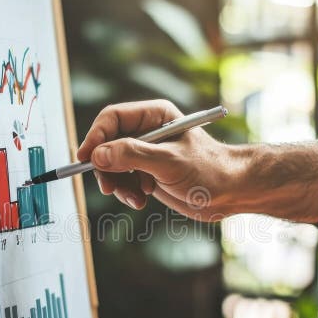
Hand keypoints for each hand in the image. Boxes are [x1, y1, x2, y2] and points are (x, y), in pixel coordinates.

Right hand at [77, 100, 317, 222]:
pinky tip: (141, 201)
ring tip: (134, 199)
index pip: (112, 118)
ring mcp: (146, 154)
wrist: (232, 192)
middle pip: (107, 144)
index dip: (95, 137)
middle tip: (109, 187)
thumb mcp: (169, 162)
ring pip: (112, 165)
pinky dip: (126, 193)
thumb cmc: (210, 170)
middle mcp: (147, 132)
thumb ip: (132, 156)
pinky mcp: (148, 174)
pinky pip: (123, 181)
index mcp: (154, 116)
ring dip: (117, 184)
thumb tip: (97, 155)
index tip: (85, 158)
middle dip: (106, 167)